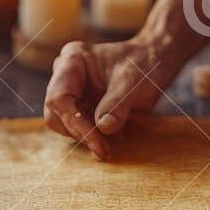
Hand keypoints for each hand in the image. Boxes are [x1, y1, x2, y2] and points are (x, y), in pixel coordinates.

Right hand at [43, 39, 185, 159]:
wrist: (154, 61)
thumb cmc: (143, 63)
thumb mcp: (133, 82)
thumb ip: (117, 104)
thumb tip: (103, 128)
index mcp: (73, 60)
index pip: (59, 98)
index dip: (75, 124)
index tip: (98, 143)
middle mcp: (65, 74)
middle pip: (55, 113)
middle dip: (78, 132)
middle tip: (103, 149)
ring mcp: (71, 90)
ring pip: (63, 123)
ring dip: (83, 137)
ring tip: (108, 145)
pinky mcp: (79, 104)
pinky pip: (76, 126)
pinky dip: (89, 137)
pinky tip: (108, 141)